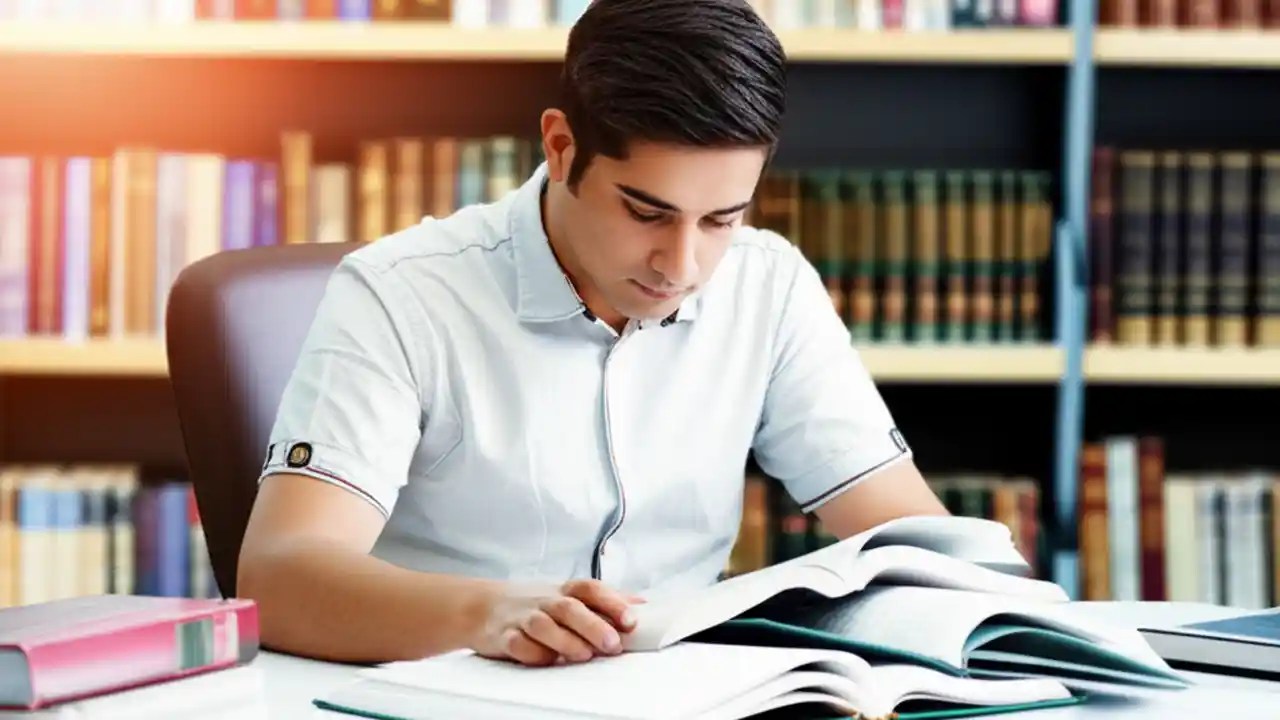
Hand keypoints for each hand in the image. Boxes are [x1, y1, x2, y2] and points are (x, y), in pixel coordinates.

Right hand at [472, 579, 643, 666]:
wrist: (481, 606)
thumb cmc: (534, 603)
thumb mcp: (567, 595)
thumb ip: (605, 601)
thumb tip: (642, 605)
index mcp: (564, 591)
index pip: (590, 589)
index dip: (612, 602)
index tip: (632, 619)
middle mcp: (544, 601)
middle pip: (569, 607)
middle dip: (593, 625)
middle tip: (613, 643)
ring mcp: (522, 618)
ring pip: (543, 625)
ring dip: (565, 640)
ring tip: (585, 654)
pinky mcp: (503, 637)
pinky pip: (517, 644)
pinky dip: (533, 653)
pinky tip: (548, 659)